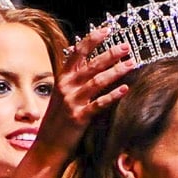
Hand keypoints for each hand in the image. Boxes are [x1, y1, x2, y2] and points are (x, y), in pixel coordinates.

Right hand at [33, 26, 133, 156]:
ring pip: (97, 81)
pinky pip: (99, 104)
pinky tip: (125, 89)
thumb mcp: (62, 97)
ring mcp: (72, 102)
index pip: (78, 52)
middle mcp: (66, 87)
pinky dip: (112, 96)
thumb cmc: (58, 123)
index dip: (93, 39)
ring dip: (116, 71)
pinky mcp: (79, 118)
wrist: (47, 148)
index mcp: (62, 79)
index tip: (107, 30)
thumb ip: (75, 82)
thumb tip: (91, 67)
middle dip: (110, 53)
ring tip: (131, 64)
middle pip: (91, 64)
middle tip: (127, 46)